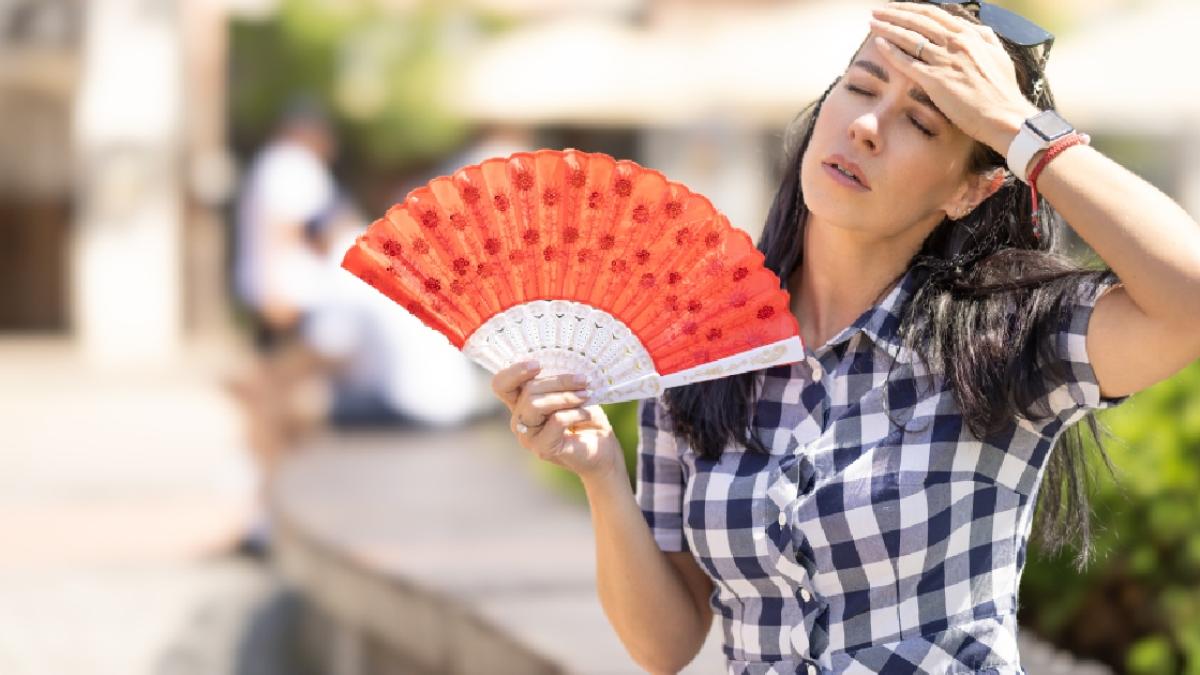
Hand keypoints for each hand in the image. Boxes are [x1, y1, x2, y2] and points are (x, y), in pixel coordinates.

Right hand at [490, 361, 621, 481]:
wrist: (602, 451)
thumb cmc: (586, 419)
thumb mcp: (572, 393)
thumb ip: (559, 383)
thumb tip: (562, 366)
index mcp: (522, 402)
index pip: (502, 385)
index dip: (514, 372)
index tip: (537, 365)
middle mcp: (520, 419)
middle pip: (527, 390)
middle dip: (558, 381)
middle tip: (583, 381)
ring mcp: (528, 436)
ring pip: (535, 404)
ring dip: (566, 397)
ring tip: (586, 396)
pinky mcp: (542, 448)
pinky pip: (556, 420)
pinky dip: (575, 413)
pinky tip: (587, 414)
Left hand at [868, 2, 1040, 153]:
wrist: (1004, 116)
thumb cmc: (1002, 90)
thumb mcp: (998, 55)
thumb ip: (985, 38)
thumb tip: (976, 28)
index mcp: (971, 34)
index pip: (935, 14)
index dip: (913, 9)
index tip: (898, 8)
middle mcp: (956, 43)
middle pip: (918, 20)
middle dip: (895, 13)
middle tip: (877, 11)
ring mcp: (945, 60)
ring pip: (910, 37)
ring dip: (888, 27)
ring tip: (872, 23)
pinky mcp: (936, 80)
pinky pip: (908, 61)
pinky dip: (891, 51)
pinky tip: (879, 44)